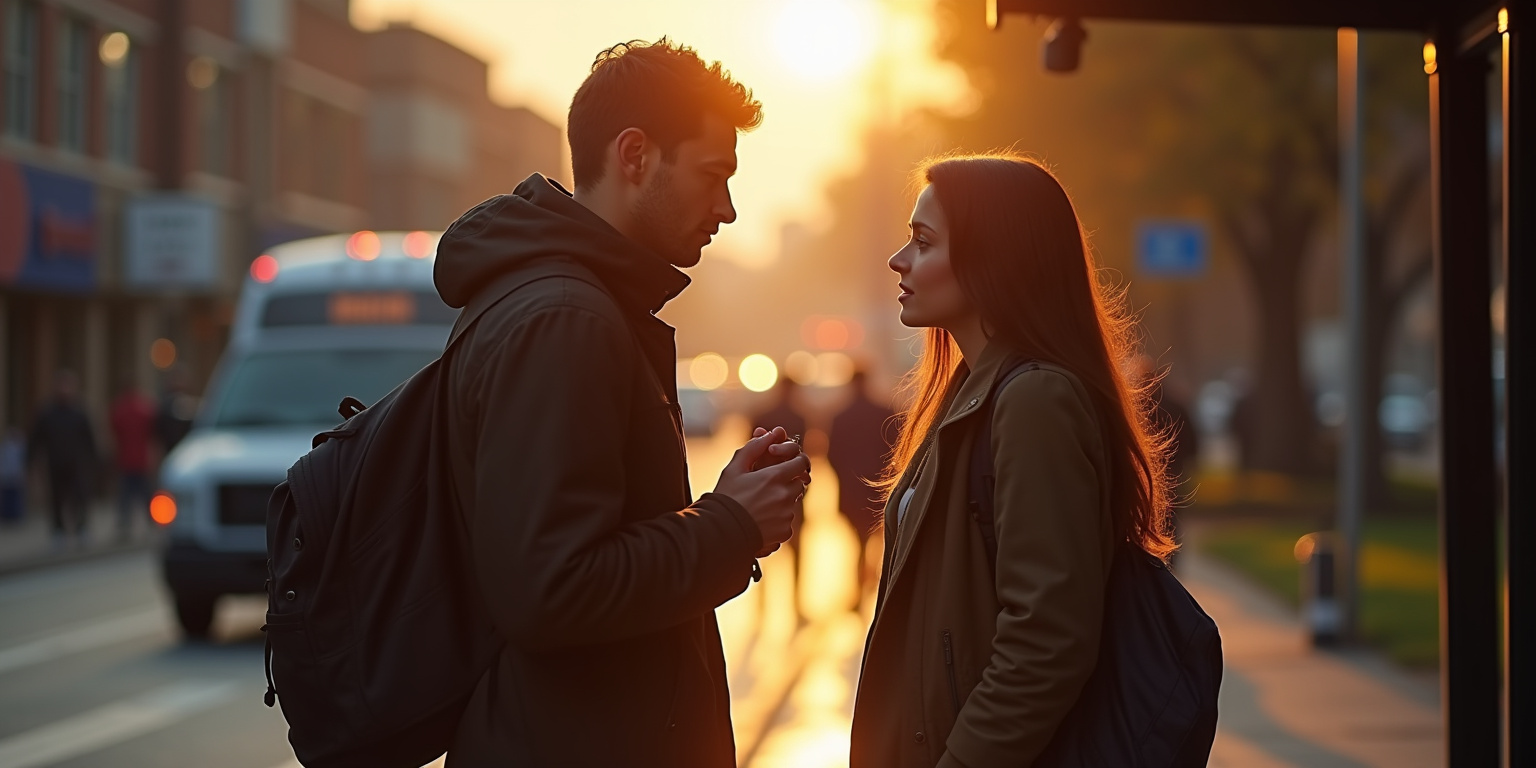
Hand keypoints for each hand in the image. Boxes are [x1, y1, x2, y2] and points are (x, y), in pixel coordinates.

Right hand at [715, 427, 810, 556]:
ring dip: (782, 501)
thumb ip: (753, 448)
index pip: (801, 462)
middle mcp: (785, 496)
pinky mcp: (785, 532)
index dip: (796, 461)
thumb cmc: (726, 498)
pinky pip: (788, 521)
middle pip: (799, 483)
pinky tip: (761, 520)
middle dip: (787, 482)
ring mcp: (787, 515)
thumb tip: (771, 434)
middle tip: (768, 486)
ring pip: (793, 503)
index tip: (788, 463)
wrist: (720, 532)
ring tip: (760, 505)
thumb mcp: (734, 469)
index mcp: (774, 477)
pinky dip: (778, 520)